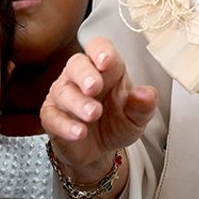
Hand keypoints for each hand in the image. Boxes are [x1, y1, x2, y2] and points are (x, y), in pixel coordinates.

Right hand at [44, 37, 157, 184]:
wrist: (98, 150)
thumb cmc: (116, 123)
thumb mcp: (137, 117)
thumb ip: (143, 105)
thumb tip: (146, 94)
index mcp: (106, 70)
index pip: (99, 48)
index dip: (101, 50)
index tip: (107, 60)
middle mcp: (81, 77)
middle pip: (76, 64)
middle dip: (85, 74)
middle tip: (94, 87)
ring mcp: (64, 95)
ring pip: (63, 91)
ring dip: (78, 102)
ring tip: (93, 114)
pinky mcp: (51, 116)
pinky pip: (52, 116)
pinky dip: (66, 125)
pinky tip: (79, 132)